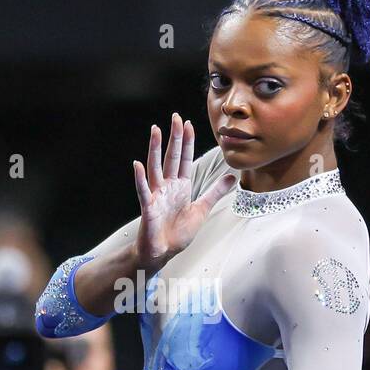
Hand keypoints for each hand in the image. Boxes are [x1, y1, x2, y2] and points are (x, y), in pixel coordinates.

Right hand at [133, 113, 236, 267]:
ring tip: (155, 130)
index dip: (187, 141)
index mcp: (181, 186)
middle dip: (174, 137)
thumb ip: (215, 192)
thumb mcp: (202, 209)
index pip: (185, 158)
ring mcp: (157, 195)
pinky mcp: (148, 208)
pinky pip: (144, 191)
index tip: (188, 123)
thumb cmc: (178, 233)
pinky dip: (140, 179)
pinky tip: (137, 165)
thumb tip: (231, 177)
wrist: (163, 252)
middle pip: (171, 157)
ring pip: (156, 167)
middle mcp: (167, 186)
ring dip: (155, 149)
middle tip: (175, 117)